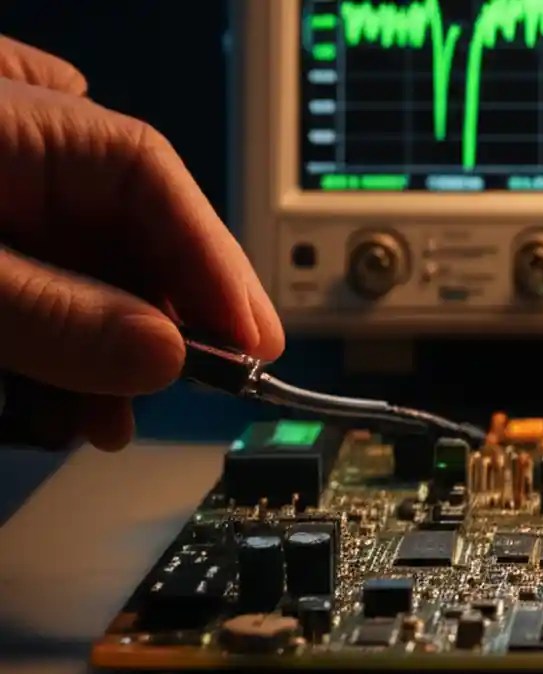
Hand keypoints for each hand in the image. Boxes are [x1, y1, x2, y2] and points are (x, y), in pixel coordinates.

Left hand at [0, 37, 283, 450]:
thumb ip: (49, 314)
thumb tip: (165, 354)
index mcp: (9, 119)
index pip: (147, 175)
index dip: (212, 260)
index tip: (255, 340)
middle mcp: (10, 146)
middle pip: (121, 229)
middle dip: (160, 322)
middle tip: (204, 389)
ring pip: (80, 269)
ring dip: (104, 351)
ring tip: (104, 421)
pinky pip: (39, 288)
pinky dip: (52, 347)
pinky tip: (58, 400)